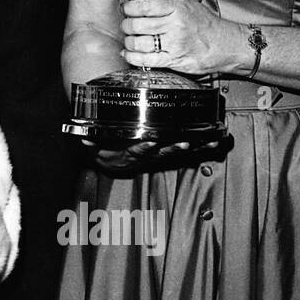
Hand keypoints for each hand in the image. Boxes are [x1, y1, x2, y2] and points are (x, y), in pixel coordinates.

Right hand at [81, 137, 212, 174]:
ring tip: (208, 142)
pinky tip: (216, 142)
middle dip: (174, 147)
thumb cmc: (106, 150)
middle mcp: (148, 156)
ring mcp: (160, 155)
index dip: (144, 147)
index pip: (137, 150)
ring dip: (195, 147)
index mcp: (131, 153)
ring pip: (179, 151)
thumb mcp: (95, 147)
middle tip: (185, 143)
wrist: (114, 163)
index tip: (151, 141)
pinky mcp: (168, 152)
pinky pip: (188, 150)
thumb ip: (91, 142)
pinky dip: (203, 147)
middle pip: (163, 152)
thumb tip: (84, 137)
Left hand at [119, 0, 240, 74]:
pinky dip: (132, 57)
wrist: (227, 45)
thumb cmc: (208, 26)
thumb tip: (143, 1)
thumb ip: (167, 4)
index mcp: (177, 8)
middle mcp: (175, 25)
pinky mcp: (174, 59)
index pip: (144, 6)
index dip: (129, 8)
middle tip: (126, 25)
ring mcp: (174, 43)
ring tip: (129, 39)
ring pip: (138, 42)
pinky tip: (129, 53)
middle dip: (126, 25)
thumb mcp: (189, 6)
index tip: (125, 9)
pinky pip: (146, 59)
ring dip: (128, 41)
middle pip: (137, 24)